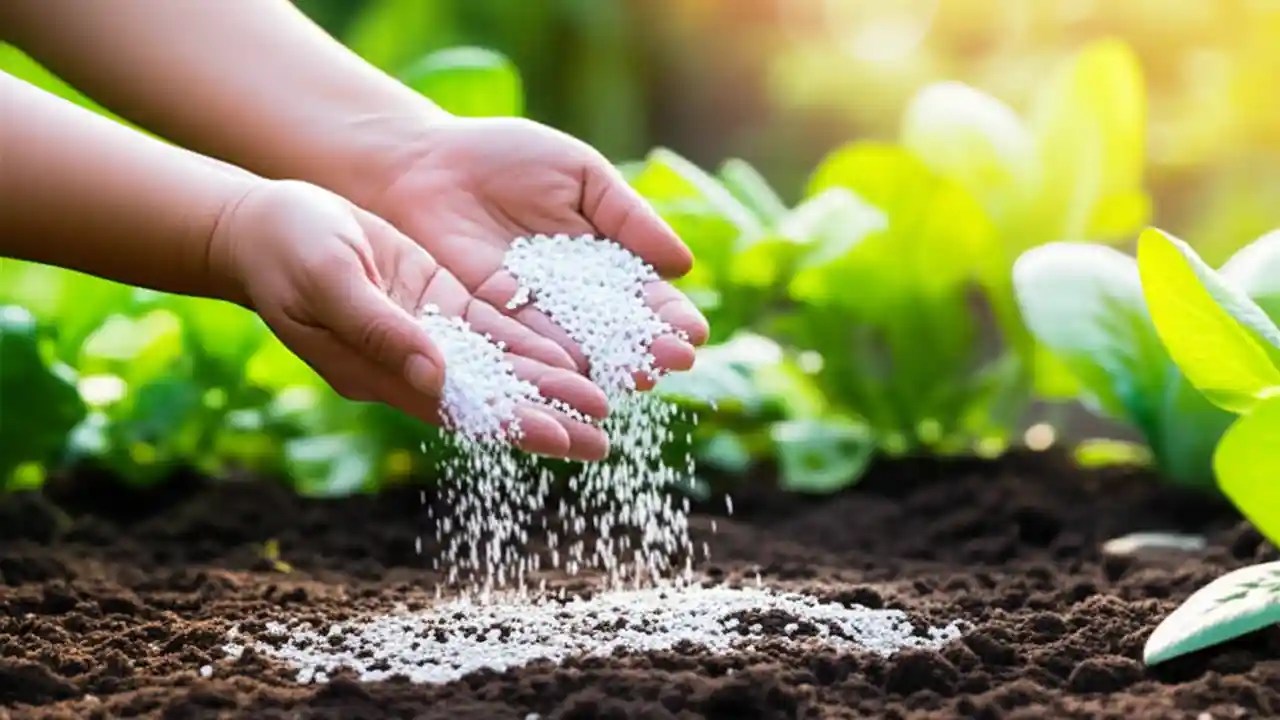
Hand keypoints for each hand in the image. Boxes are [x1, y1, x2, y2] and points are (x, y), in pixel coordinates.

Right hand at [208, 180, 609, 459]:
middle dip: (547, 419)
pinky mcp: (436, 302)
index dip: (513, 424)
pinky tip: (569, 355)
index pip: (460, 409)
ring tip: (602, 405)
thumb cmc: (288, 249)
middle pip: (491, 400)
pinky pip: (492, 330)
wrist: (267, 222)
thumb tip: (435, 374)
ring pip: (499, 369)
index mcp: (380, 372)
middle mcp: (410, 364)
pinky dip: (529, 344)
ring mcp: (426, 335)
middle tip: (603, 444)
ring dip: (549, 387)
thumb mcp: (330, 282)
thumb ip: (380, 329)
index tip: (563, 439)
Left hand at [365, 117, 709, 386]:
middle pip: (617, 327)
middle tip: (677, 363)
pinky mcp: (490, 318)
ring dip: (610, 363)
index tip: (694, 332)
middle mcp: (571, 294)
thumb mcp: (581, 175)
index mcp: (601, 257)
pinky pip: (526, 340)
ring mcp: (532, 310)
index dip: (668, 313)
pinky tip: (581, 371)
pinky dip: (553, 357)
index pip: (643, 293)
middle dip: (648, 346)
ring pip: (577, 343)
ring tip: (641, 379)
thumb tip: (681, 264)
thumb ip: (627, 217)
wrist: (428, 163)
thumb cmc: (507, 157)